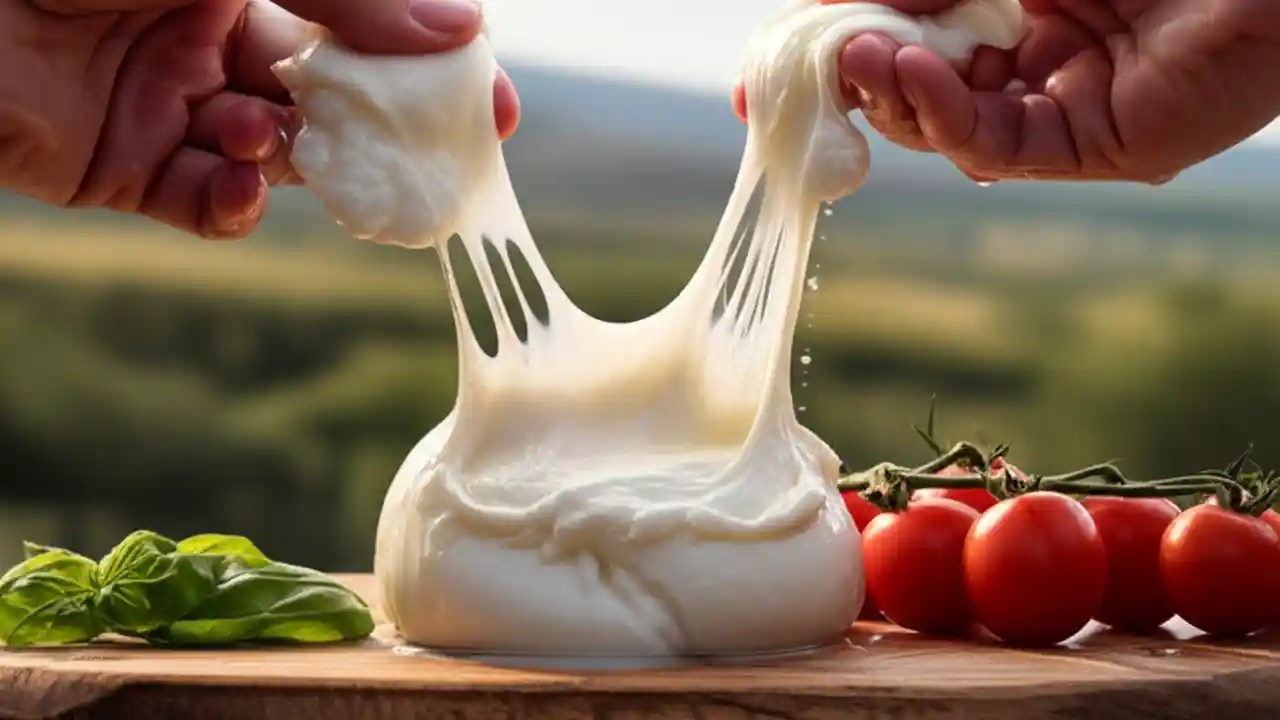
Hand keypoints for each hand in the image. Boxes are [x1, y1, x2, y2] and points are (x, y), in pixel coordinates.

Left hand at [0, 0, 519, 238]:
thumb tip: (462, 29)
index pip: (354, 26)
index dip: (423, 59)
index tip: (491, 92)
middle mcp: (209, 39)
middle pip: (327, 98)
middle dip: (381, 126)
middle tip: (446, 157)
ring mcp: (171, 107)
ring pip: (275, 156)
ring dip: (288, 157)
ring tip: (267, 138)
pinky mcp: (124, 170)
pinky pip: (205, 205)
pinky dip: (232, 205)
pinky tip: (233, 185)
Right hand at [733, 0, 1279, 183]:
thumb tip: (833, 14)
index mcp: (1015, 8)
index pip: (907, 39)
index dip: (836, 51)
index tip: (768, 69)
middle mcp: (1034, 59)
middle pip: (917, 88)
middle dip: (854, 80)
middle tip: (807, 64)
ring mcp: (1065, 104)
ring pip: (949, 126)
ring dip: (892, 96)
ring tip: (853, 58)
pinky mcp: (1098, 145)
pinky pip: (1000, 144)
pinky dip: (947, 115)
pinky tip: (913, 76)